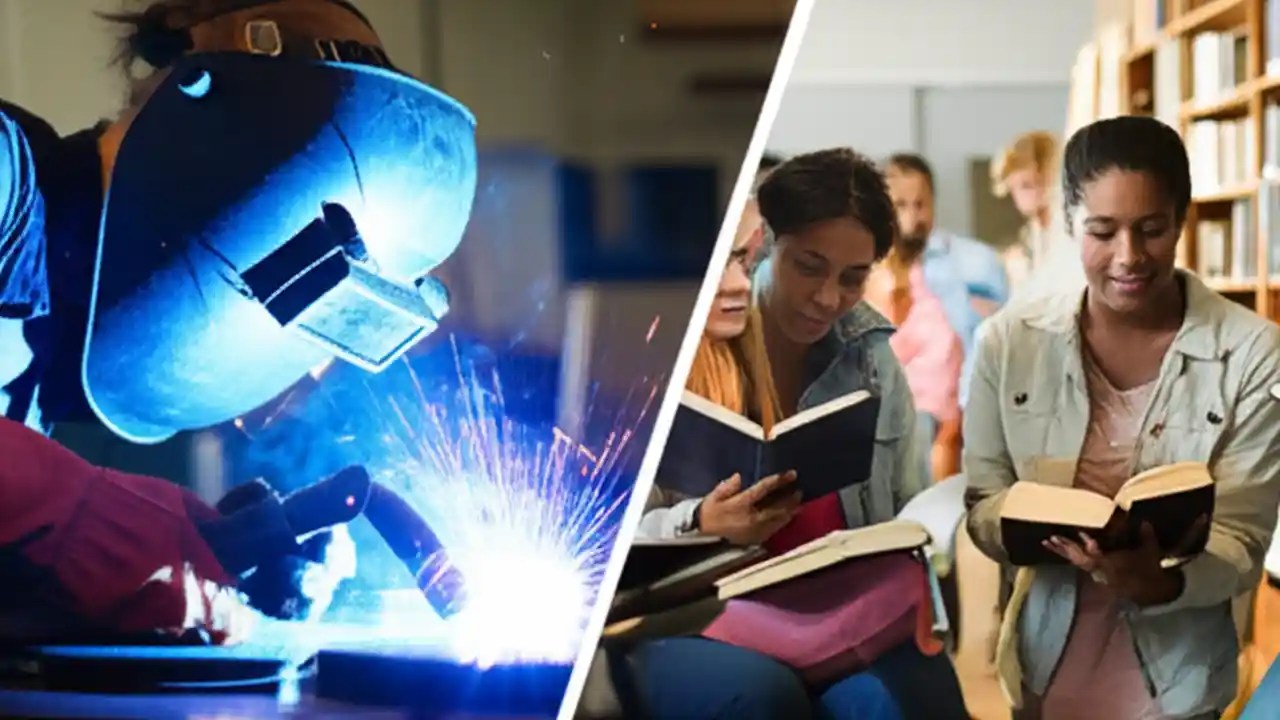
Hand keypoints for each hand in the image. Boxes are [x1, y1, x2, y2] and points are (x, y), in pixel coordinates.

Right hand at [699, 471, 801, 545]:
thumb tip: (739, 476)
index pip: (764, 489)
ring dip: (790, 511)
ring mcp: (754, 529)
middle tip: (800, 491)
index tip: (791, 474)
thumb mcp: (713, 496)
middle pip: (776, 506)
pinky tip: (788, 518)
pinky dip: (782, 523)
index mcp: (741, 504)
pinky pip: (772, 530)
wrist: (702, 533)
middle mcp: (751, 517)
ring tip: (799, 504)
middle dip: (790, 498)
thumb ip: (727, 486)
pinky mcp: (754, 538)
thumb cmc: (709, 511)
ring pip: (777, 519)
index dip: (779, 481)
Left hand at [1044, 516, 1206, 606]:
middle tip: (1053, 538)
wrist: (1150, 588)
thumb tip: (1145, 522)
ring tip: (1047, 541)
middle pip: (1081, 559)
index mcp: (1115, 565)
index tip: (1086, 539)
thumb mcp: (1151, 552)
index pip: (1101, 558)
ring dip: (1061, 551)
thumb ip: (1147, 537)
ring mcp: (1097, 569)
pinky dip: (1065, 552)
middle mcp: (1102, 568)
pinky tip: (1054, 545)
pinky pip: (1076, 560)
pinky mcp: (1094, 568)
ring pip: (1075, 560)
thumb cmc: (1150, 568)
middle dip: (1068, 549)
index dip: (1093, 550)